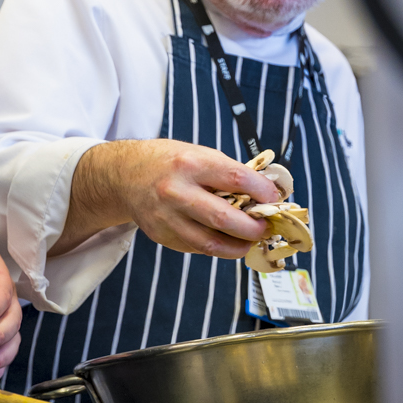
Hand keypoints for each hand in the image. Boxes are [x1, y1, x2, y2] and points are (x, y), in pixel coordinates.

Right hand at [53, 140, 280, 259]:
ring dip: (237, 246)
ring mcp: (167, 217)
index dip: (262, 192)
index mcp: (190, 164)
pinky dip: (216, 247)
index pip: (236, 179)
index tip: (276, 199)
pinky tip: (226, 241)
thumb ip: (230, 173)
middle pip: (224, 218)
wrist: (126, 175)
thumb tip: (267, 193)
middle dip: (253, 228)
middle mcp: (176, 191)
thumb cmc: (169, 162)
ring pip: (210, 243)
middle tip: (265, 228)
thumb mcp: (199, 154)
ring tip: (249, 241)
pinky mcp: (162, 235)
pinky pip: (197, 248)